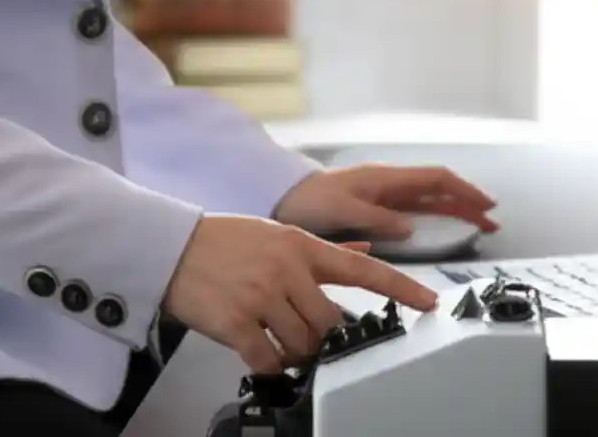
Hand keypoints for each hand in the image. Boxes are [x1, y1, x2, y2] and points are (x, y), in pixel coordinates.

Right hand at [161, 214, 437, 373]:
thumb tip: (365, 244)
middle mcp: (287, 268)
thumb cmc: (222, 241)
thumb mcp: (275, 233)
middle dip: (321, 335)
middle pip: (331, 320)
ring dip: (294, 351)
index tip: (428, 302)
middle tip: (301, 332)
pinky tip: (259, 355)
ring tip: (274, 339)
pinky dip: (269, 365)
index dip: (400, 287)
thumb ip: (319, 248)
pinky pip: (269, 358)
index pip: (362, 267)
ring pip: (303, 342)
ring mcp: (263, 295)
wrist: (169, 247)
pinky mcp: (237, 321)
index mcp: (301, 245)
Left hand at [272, 164, 499, 239]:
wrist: (282, 198)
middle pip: (438, 191)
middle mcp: (389, 185)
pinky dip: (434, 219)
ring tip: (478, 227)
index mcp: (385, 178)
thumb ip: (377, 218)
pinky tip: (443, 230)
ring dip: (455, 212)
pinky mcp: (376, 209)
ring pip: (429, 201)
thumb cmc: (309, 200)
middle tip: (491, 223)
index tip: (486, 205)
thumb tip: (410, 228)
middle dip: (467, 204)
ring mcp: (384, 196)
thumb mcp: (342, 210)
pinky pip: (414, 211)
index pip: (436, 179)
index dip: (464, 190)